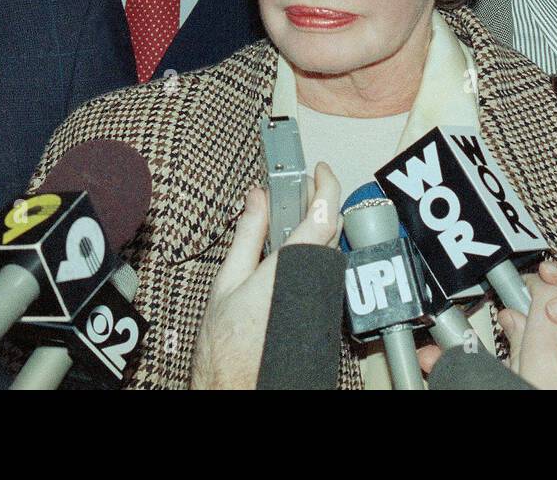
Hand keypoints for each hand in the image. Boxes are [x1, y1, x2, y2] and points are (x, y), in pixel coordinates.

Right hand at [190, 162, 340, 388]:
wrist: (237, 388)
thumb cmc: (225, 345)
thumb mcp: (228, 281)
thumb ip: (248, 235)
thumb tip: (256, 200)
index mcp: (290, 268)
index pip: (324, 214)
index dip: (326, 183)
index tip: (319, 168)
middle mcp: (315, 282)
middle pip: (331, 228)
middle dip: (316, 203)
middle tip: (293, 190)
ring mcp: (323, 299)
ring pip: (330, 250)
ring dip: (314, 229)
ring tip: (286, 220)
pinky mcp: (323, 314)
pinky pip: (325, 272)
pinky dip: (311, 254)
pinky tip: (288, 255)